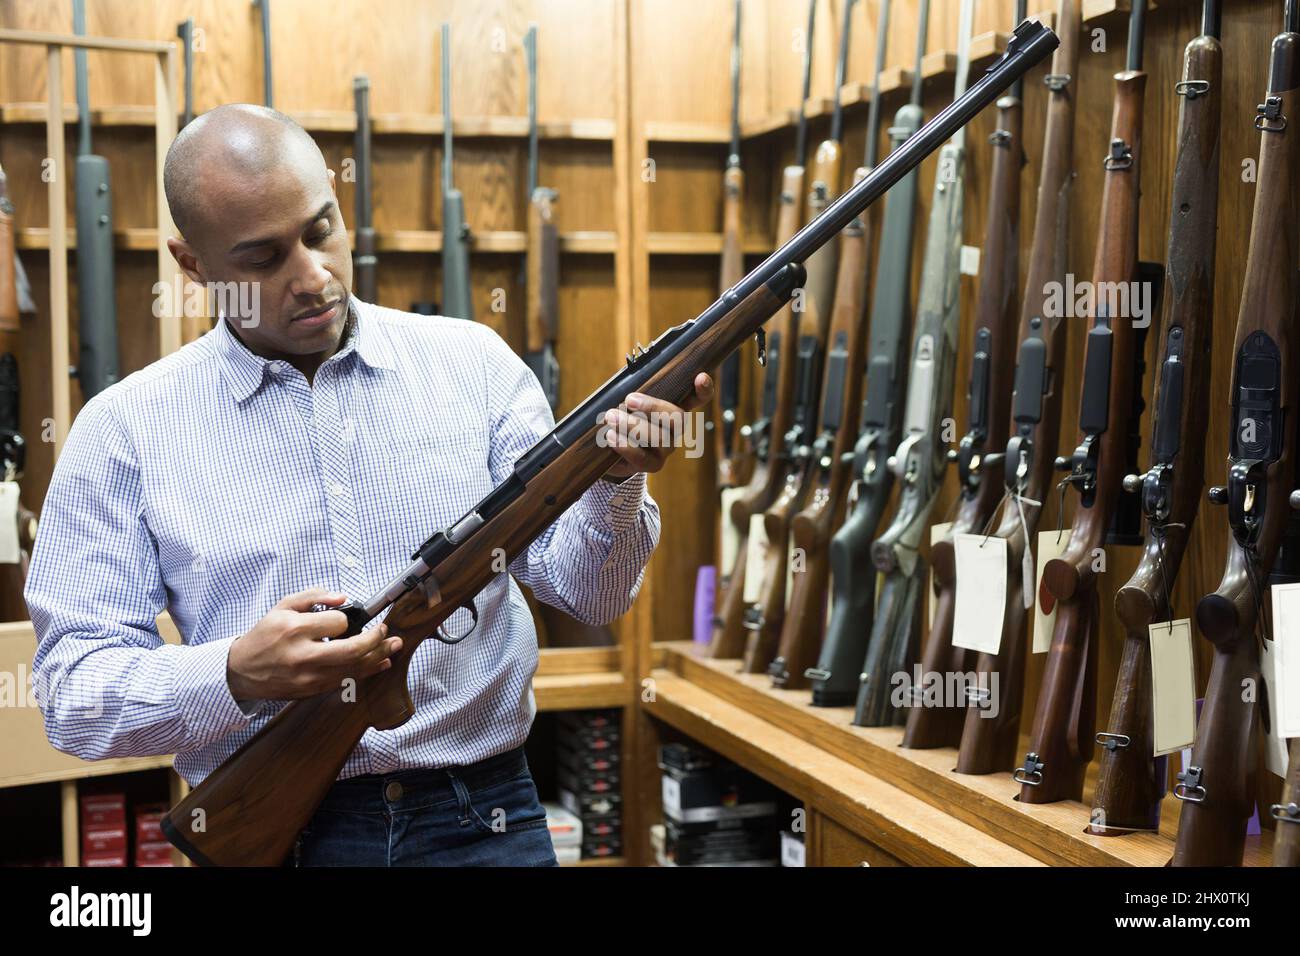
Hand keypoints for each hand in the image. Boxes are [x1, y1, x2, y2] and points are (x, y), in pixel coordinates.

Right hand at [226, 588, 402, 699]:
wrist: (242, 671)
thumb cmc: (265, 635)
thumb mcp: (283, 606)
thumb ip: (314, 596)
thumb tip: (343, 597)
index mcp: (294, 630)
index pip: (337, 623)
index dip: (348, 619)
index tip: (350, 619)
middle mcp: (303, 655)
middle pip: (352, 650)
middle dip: (377, 639)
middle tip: (387, 630)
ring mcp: (309, 677)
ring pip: (353, 668)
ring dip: (379, 656)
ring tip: (394, 645)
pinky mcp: (312, 691)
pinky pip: (345, 681)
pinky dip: (366, 671)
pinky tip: (380, 663)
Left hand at [601, 373, 714, 480]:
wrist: (610, 451)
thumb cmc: (621, 419)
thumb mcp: (628, 403)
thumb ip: (633, 392)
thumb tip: (626, 379)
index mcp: (673, 409)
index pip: (697, 399)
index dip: (703, 390)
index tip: (700, 377)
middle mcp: (675, 429)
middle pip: (677, 418)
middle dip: (652, 407)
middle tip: (628, 400)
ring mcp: (666, 448)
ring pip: (658, 437)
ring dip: (632, 425)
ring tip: (611, 417)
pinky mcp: (652, 465)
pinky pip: (642, 457)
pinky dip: (625, 445)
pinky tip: (611, 436)